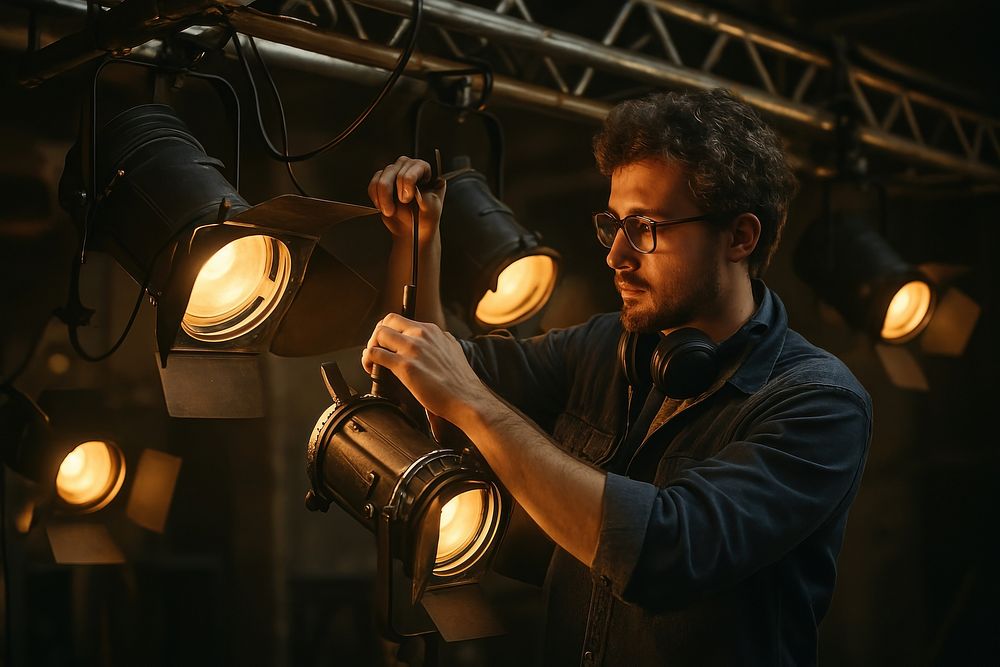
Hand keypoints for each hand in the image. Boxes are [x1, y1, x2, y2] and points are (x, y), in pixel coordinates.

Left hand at [362, 313, 491, 427]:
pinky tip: (372, 370)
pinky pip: (376, 354)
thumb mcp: (453, 349)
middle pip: (386, 322)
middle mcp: (421, 334)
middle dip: (376, 336)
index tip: (387, 344)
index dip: (388, 331)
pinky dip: (369, 360)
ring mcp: (413, 349)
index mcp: (431, 330)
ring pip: (379, 335)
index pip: (399, 320)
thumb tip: (434, 340)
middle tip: (376, 351)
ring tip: (372, 362)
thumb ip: (440, 341)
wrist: (467, 399)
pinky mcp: (405, 366)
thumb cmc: (460, 382)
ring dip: (370, 347)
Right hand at [368, 156, 445, 246]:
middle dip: (392, 191)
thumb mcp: (432, 212)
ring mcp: (397, 173)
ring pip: (383, 175)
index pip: (418, 166)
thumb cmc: (425, 219)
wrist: (412, 230)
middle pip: (396, 169)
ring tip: (388, 211)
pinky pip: (374, 182)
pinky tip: (381, 207)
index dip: (409, 181)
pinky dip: (375, 196)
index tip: (406, 198)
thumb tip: (417, 191)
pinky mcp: (384, 181)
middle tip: (395, 208)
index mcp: (428, 173)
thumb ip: (427, 200)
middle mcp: (412, 169)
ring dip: (383, 195)